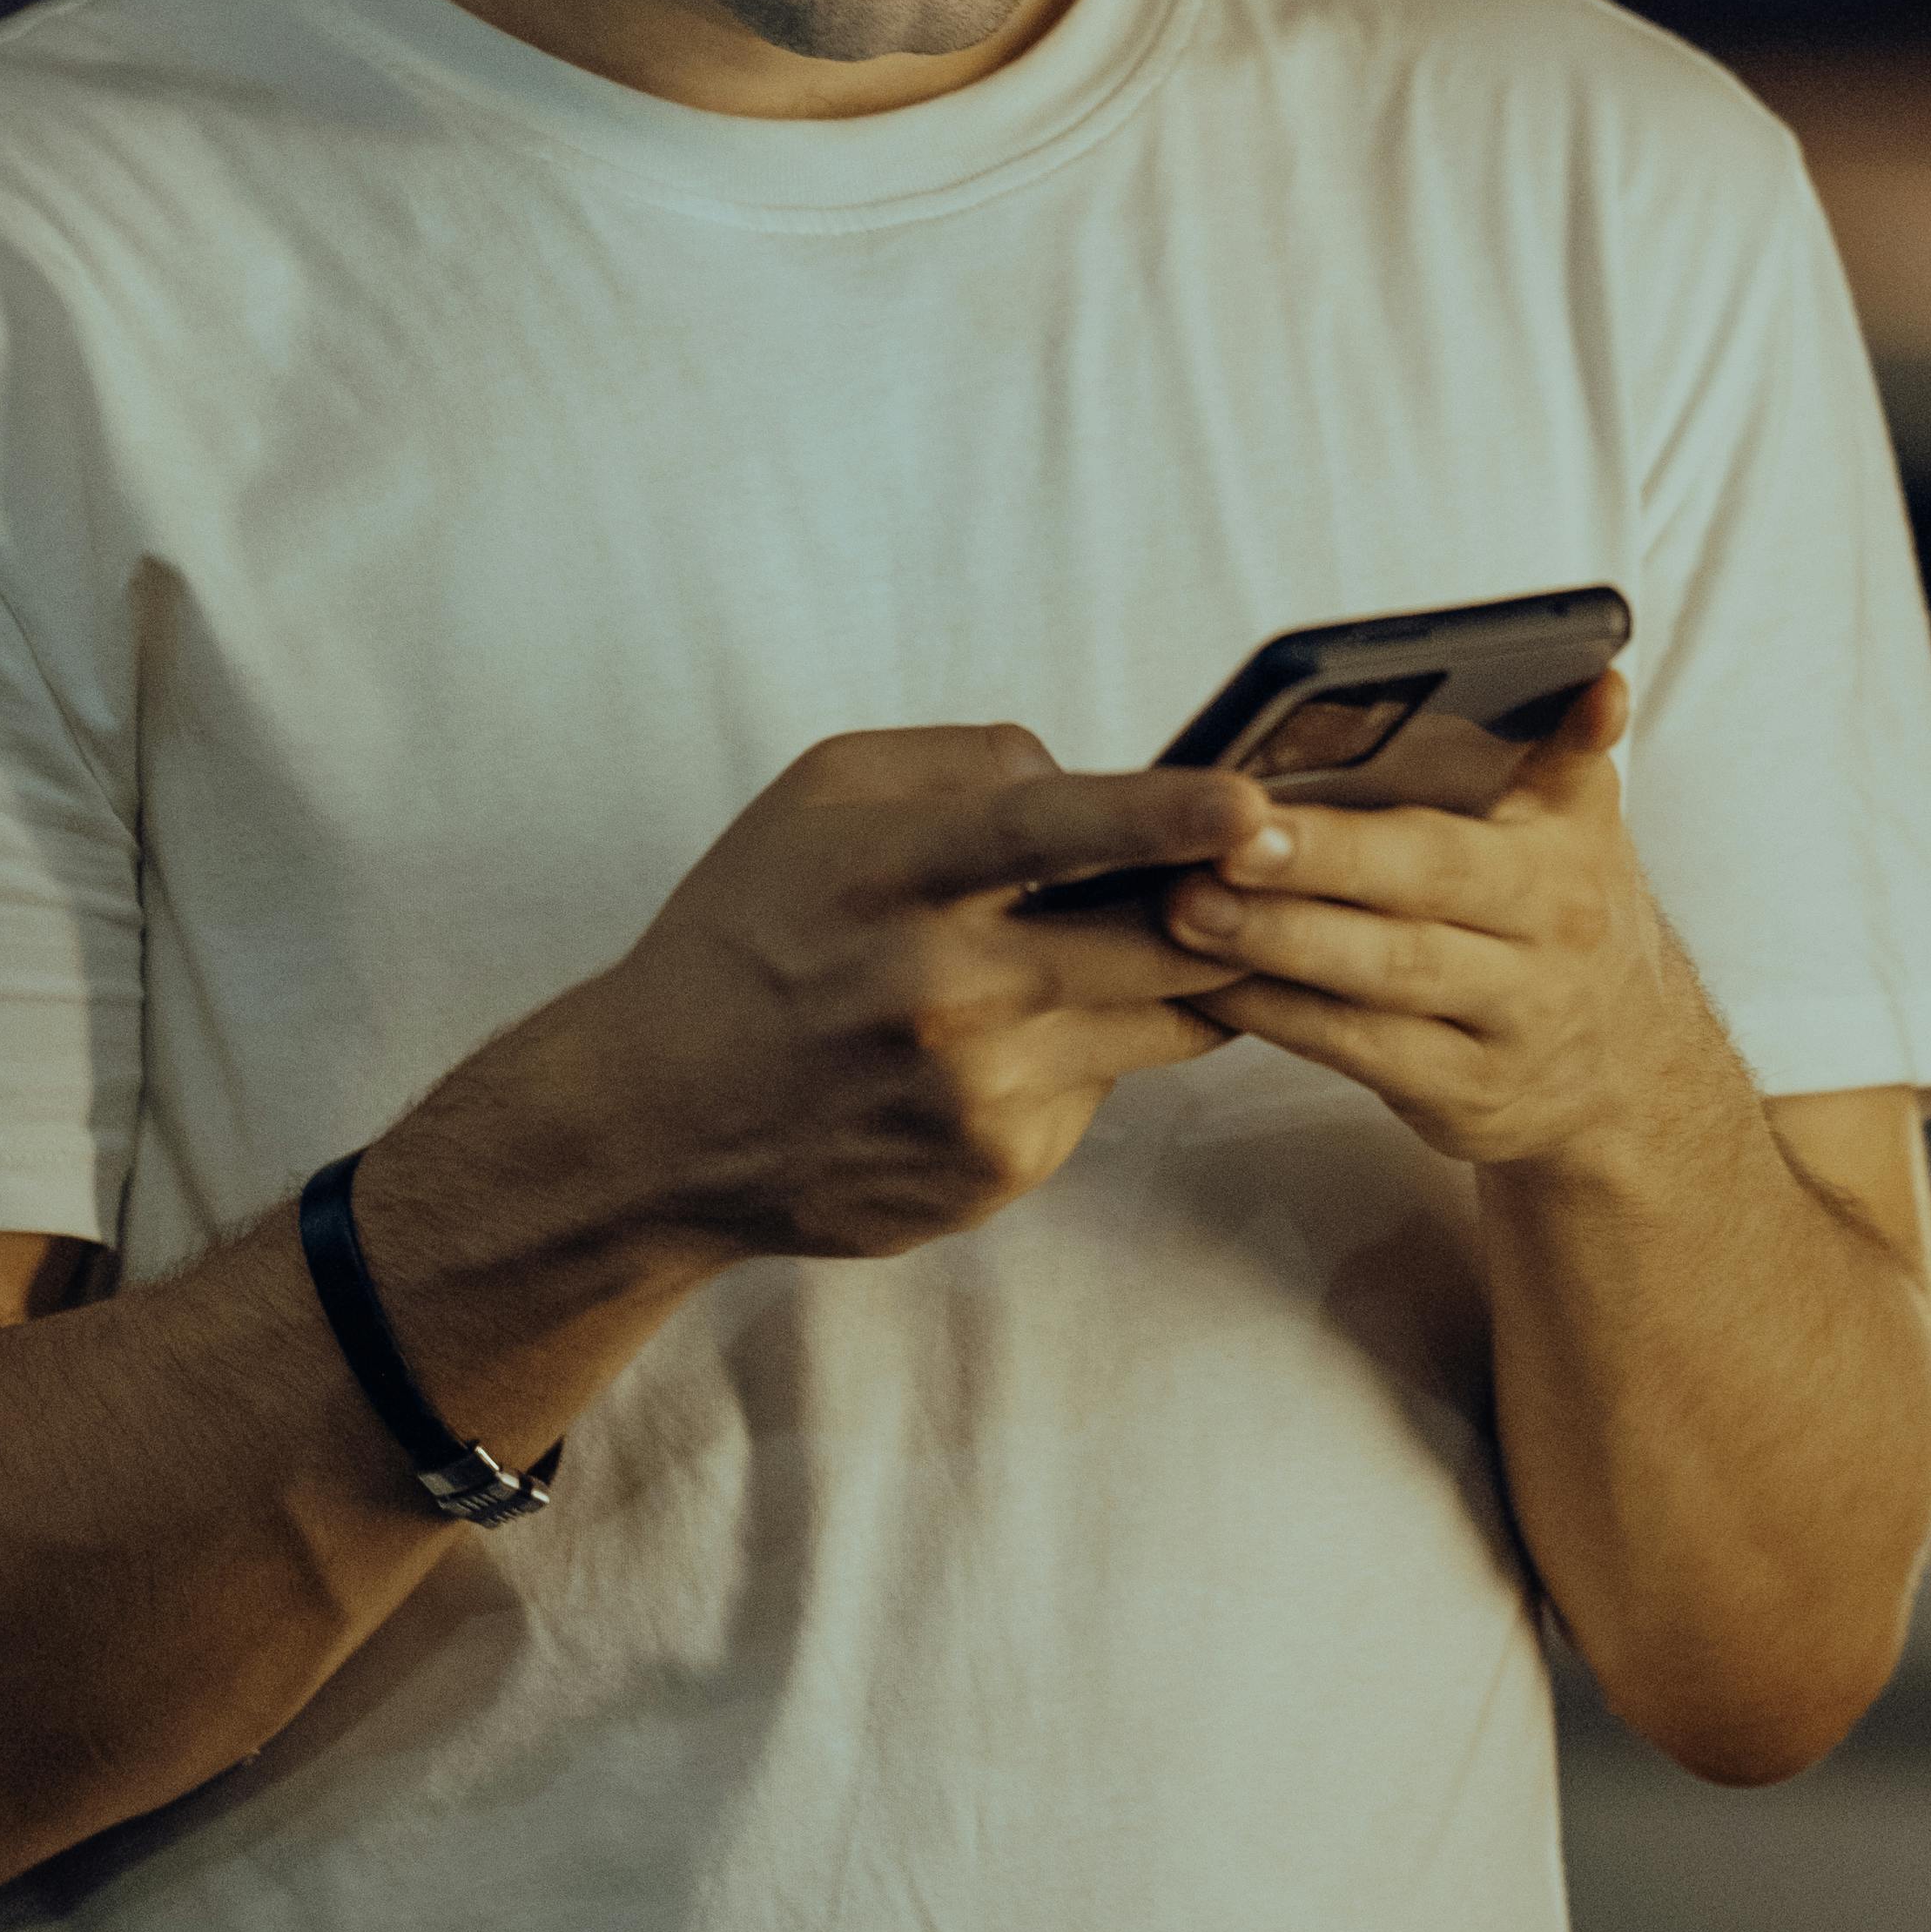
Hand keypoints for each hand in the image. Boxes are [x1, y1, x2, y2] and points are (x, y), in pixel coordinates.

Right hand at [567, 727, 1275, 1262]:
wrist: (660, 1119)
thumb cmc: (753, 931)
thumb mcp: (820, 798)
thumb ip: (965, 763)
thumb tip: (1090, 778)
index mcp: (892, 876)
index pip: (1044, 833)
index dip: (1158, 816)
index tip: (1252, 806)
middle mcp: (942, 991)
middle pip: (1155, 943)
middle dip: (1231, 904)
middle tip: (1270, 868)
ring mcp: (977, 1094)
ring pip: (1162, 1021)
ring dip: (1169, 975)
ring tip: (1099, 946)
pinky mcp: (998, 1169)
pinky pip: (1102, 1087)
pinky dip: (1082, 1050)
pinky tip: (995, 1048)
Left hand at [1160, 668, 1668, 1171]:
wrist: (1628, 1067)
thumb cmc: (1567, 910)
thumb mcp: (1587, 824)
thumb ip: (1571, 746)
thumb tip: (1601, 679)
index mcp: (1558, 869)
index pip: (1446, 848)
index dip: (1353, 837)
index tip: (1255, 808)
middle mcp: (1538, 956)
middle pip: (1406, 921)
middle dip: (1303, 882)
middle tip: (1208, 852)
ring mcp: (1500, 1036)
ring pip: (1375, 992)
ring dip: (1274, 950)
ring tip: (1183, 908)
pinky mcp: (1461, 1100)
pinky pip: (1356, 1054)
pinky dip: (1279, 1016)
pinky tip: (1208, 978)